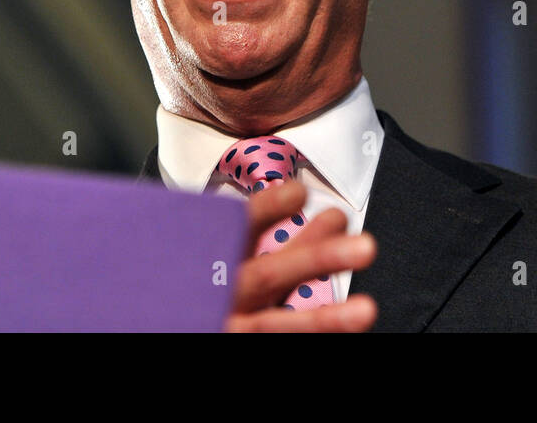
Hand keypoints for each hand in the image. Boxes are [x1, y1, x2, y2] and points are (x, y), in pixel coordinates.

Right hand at [224, 180, 377, 331]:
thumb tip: (338, 218)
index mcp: (219, 257)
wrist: (171, 335)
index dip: (269, 209)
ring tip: (366, 311)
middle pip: (267, 275)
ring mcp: (228, 325)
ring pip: (272, 326)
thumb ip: (295, 244)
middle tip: (365, 247)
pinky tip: (349, 329)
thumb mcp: (250, 261)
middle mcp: (222, 294)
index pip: (242, 226)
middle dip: (317, 260)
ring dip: (324, 320)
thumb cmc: (219, 289)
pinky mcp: (236, 343)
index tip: (300, 193)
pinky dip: (315, 334)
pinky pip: (274, 341)